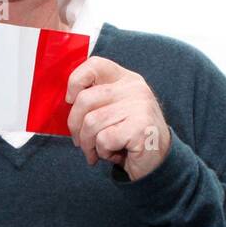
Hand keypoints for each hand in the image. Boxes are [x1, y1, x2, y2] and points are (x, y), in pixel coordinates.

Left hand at [66, 56, 170, 180]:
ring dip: (88, 144)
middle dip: (75, 126)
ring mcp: (140, 107)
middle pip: (84, 99)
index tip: (71, 101)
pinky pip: (103, 139)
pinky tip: (113, 154)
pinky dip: (102, 152)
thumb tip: (68, 100)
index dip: (75, 82)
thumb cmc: (127, 136)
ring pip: (91, 122)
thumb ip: (94, 99)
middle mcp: (135, 88)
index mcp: (126, 79)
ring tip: (97, 151)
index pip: (94, 65)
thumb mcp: (112, 110)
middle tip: (80, 141)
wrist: (157, 161)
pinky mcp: (140, 128)